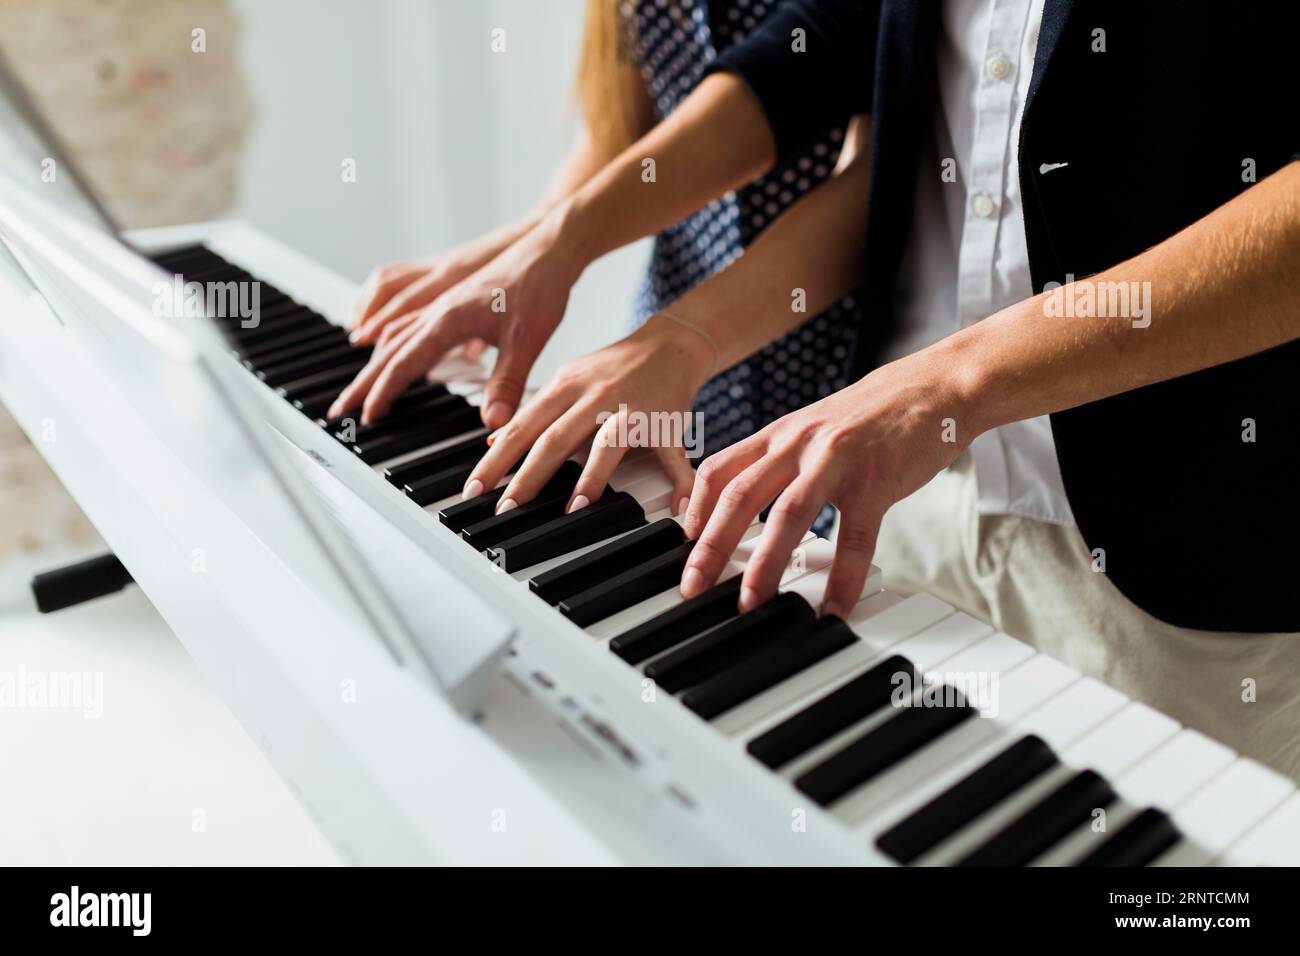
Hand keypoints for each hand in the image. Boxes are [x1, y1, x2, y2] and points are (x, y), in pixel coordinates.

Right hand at [329, 209, 584, 425]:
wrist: (548, 249)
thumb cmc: (539, 287)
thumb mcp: (527, 341)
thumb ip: (507, 383)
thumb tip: (493, 422)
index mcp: (447, 319)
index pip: (403, 363)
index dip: (384, 392)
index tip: (366, 416)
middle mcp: (436, 309)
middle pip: (387, 349)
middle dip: (364, 381)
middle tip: (340, 408)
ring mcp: (442, 301)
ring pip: (394, 332)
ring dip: (373, 359)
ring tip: (359, 382)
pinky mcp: (452, 298)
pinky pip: (407, 316)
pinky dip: (388, 332)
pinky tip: (388, 341)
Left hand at [462, 314, 716, 515]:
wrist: (669, 344)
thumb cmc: (613, 368)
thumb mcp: (566, 382)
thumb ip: (533, 412)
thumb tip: (494, 440)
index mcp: (565, 387)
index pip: (521, 427)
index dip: (495, 460)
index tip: (474, 490)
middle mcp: (595, 396)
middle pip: (555, 438)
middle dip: (527, 477)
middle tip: (507, 510)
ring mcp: (631, 408)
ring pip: (607, 444)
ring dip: (591, 478)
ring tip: (574, 508)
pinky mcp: (665, 421)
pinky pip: (671, 453)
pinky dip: (678, 480)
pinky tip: (675, 506)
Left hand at [680, 344, 978, 616]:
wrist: (936, 383)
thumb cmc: (875, 412)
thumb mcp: (815, 426)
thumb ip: (784, 458)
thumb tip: (753, 500)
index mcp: (780, 433)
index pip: (719, 470)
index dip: (694, 510)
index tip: (683, 546)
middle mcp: (799, 442)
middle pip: (740, 496)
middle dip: (711, 546)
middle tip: (693, 586)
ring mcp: (836, 459)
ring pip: (788, 515)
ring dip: (764, 563)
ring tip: (750, 603)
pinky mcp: (876, 480)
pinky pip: (855, 537)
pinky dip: (843, 578)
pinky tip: (834, 607)